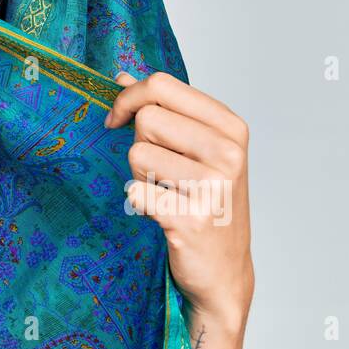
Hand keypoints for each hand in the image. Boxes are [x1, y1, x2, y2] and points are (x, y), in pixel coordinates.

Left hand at [104, 70, 253, 348]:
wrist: (223, 270)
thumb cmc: (206, 202)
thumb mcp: (195, 149)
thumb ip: (162, 110)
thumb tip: (122, 78)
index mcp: (230, 126)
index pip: (163, 85)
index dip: (129, 98)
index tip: (118, 119)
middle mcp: (228, 152)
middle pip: (147, 118)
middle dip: (138, 144)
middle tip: (158, 171)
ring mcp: (214, 186)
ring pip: (138, 155)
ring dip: (141, 176)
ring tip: (167, 194)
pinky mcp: (193, 219)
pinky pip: (136, 193)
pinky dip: (139, 204)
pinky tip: (163, 215)